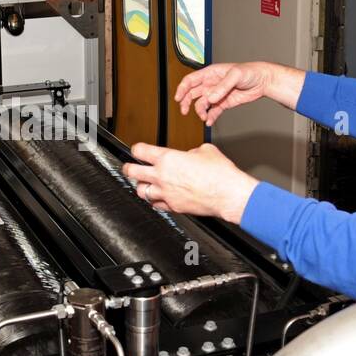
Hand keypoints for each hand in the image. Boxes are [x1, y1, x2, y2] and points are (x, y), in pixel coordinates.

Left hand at [121, 142, 256, 223]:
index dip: (136, 149)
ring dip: (141, 187)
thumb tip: (190, 155)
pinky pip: (156, 205)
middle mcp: (162, 176)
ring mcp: (166, 193)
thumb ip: (191, 152)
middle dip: (128, 168)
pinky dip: (155, 201)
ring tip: (143, 184)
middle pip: (133, 172)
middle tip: (128, 167)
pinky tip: (157, 199)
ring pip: (141, 191)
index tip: (136, 150)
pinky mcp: (173, 207)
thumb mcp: (206, 150)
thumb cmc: (219, 173)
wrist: (227, 194)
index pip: (141, 151)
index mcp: (168, 159)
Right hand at [175, 62, 269, 126]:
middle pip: (192, 93)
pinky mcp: (224, 103)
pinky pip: (213, 112)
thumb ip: (222, 86)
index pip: (191, 80)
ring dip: (200, 111)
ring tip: (203, 117)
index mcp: (210, 73)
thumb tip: (210, 97)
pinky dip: (210, 117)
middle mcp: (211, 84)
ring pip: (202, 104)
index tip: (178, 98)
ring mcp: (217, 94)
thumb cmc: (250, 72)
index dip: (182, 88)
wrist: (263, 81)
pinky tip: (209, 121)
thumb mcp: (235, 75)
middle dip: (186, 102)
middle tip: (184, 111)